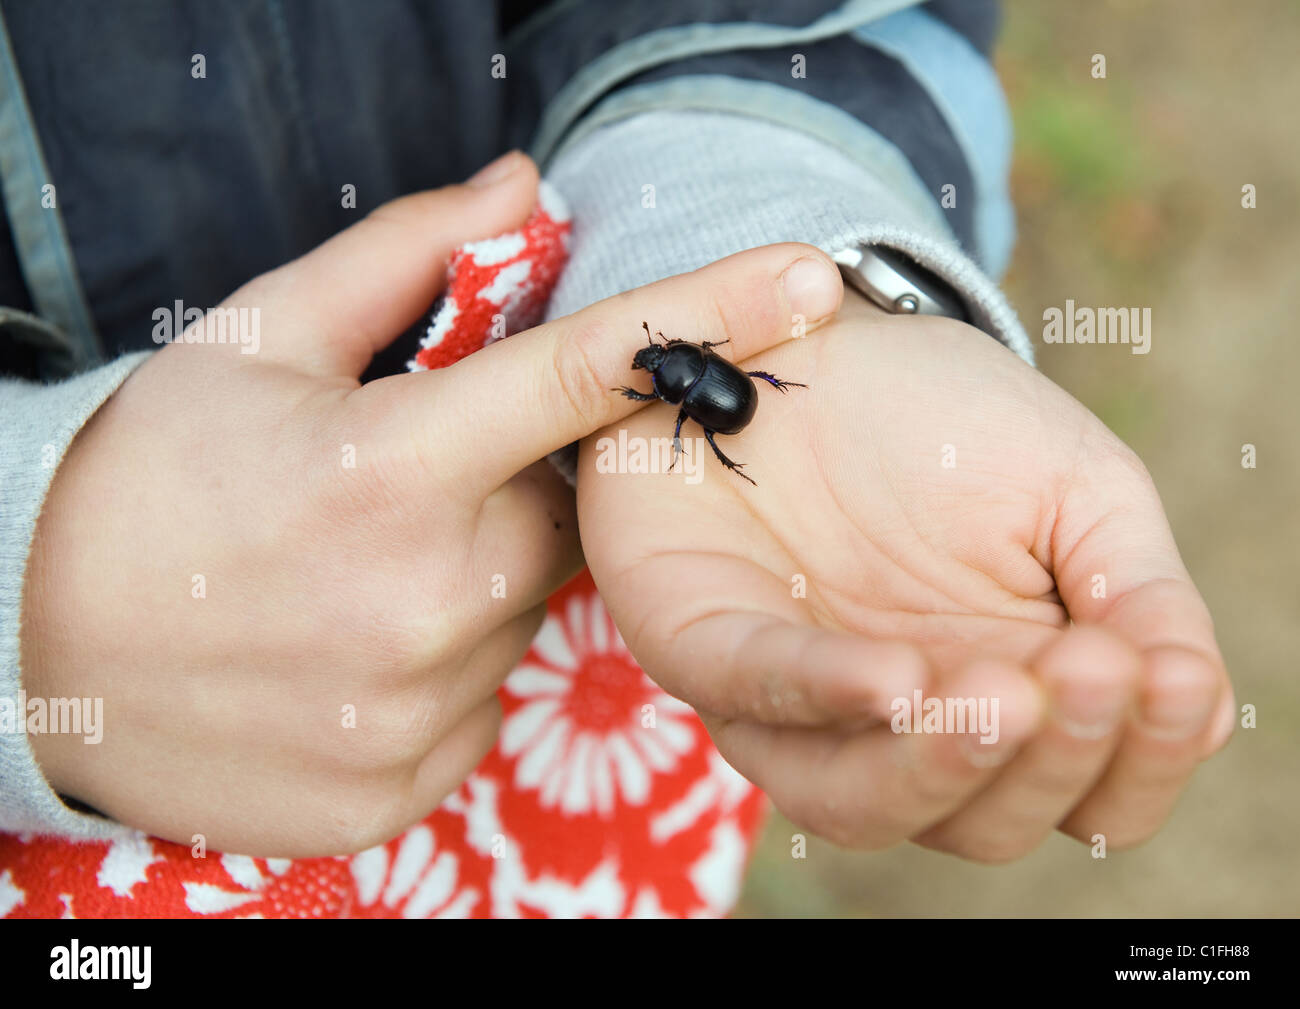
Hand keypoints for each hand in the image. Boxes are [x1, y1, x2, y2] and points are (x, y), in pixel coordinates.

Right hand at [19, 149, 843, 856]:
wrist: (44, 669)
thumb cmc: (148, 490)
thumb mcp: (248, 345)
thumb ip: (401, 260)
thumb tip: (524, 188)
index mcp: (393, 467)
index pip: (585, 374)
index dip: (707, 315)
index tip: (810, 283)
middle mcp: (432, 594)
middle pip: (561, 519)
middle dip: (513, 496)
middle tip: (406, 494)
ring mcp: (427, 702)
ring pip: (521, 616)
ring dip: (470, 584)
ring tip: (356, 581)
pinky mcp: (415, 781)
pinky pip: (482, 701)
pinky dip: (440, 666)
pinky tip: (349, 654)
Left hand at [578, 287, 1233, 860]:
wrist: (821, 335)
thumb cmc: (947, 418)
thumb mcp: (1074, 485)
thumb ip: (1137, 587)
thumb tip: (1195, 695)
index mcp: (1005, 696)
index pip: (1086, 794)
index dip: (1135, 763)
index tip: (1166, 678)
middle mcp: (899, 727)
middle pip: (983, 821)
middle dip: (1053, 759)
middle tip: (1098, 667)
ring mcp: (796, 703)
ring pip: (862, 804)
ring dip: (945, 764)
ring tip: (1011, 694)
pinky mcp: (706, 647)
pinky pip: (759, 695)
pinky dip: (830, 693)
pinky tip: (899, 675)